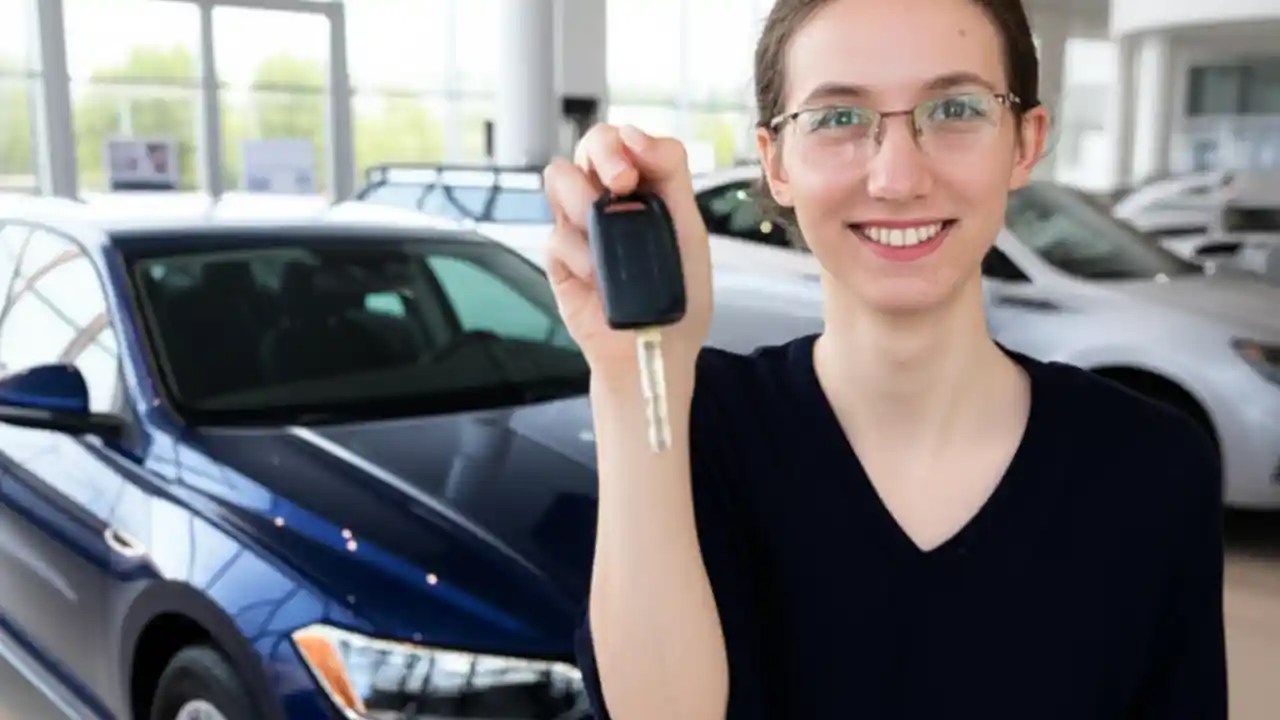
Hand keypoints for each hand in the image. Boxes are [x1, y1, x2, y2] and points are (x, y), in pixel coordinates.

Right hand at [543, 124, 712, 384]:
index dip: (627, 143)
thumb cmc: (678, 293)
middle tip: (622, 183)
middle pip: (590, 144)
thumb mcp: (688, 227)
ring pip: (560, 177)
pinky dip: (582, 258)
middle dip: (603, 155)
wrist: (655, 349)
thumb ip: (671, 174)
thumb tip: (635, 135)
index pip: (627, 139)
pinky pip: (556, 236)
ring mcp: (580, 224)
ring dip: (586, 205)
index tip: (636, 172)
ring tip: (609, 243)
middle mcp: (610, 197)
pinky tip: (600, 280)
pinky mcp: (559, 256)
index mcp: (646, 185)